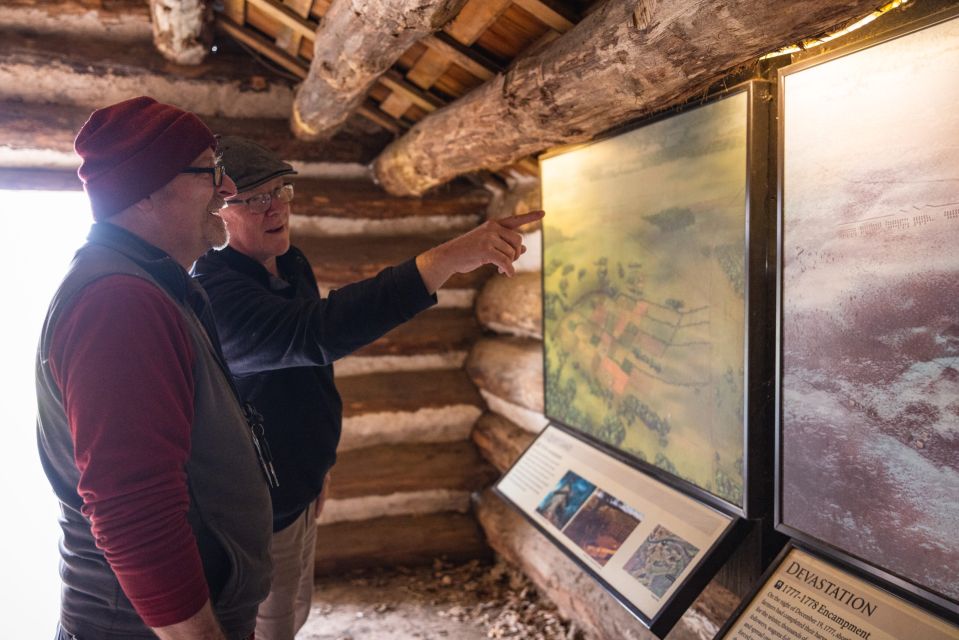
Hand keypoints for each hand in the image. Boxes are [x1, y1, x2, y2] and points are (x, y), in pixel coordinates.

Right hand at [415, 210, 544, 293]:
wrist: (449, 256)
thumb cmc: (469, 252)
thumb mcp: (488, 246)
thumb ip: (505, 245)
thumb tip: (525, 249)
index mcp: (494, 224)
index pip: (515, 220)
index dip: (530, 217)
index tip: (544, 213)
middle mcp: (492, 228)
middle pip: (518, 241)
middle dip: (516, 254)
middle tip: (509, 263)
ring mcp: (489, 237)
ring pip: (511, 253)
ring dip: (509, 264)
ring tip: (501, 269)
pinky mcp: (486, 249)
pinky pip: (505, 261)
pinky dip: (508, 269)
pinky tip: (506, 274)